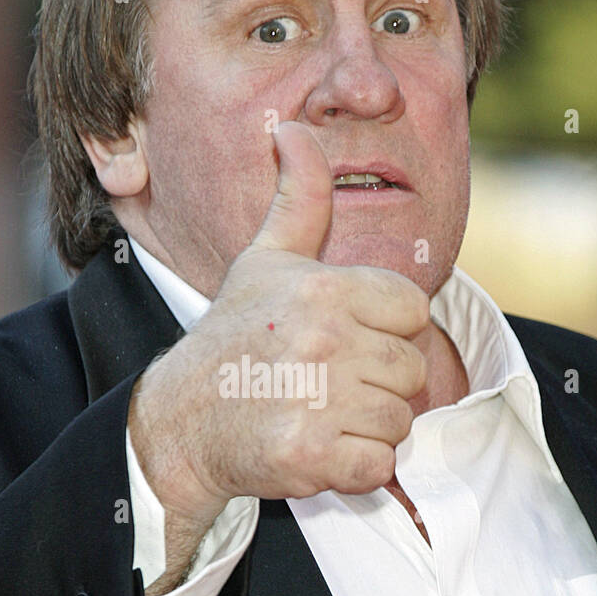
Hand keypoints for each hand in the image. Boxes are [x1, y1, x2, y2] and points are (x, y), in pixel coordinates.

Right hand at [129, 120, 428, 528]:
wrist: (183, 419)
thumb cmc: (234, 335)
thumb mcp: (266, 260)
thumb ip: (300, 197)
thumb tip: (294, 128)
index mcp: (325, 289)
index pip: (413, 311)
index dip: (385, 330)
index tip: (342, 339)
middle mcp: (324, 340)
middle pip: (411, 370)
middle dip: (378, 382)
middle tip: (327, 383)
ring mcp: (318, 399)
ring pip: (399, 420)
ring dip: (367, 426)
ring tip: (320, 412)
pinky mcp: (311, 455)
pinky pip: (379, 465)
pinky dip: (356, 467)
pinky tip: (318, 446)